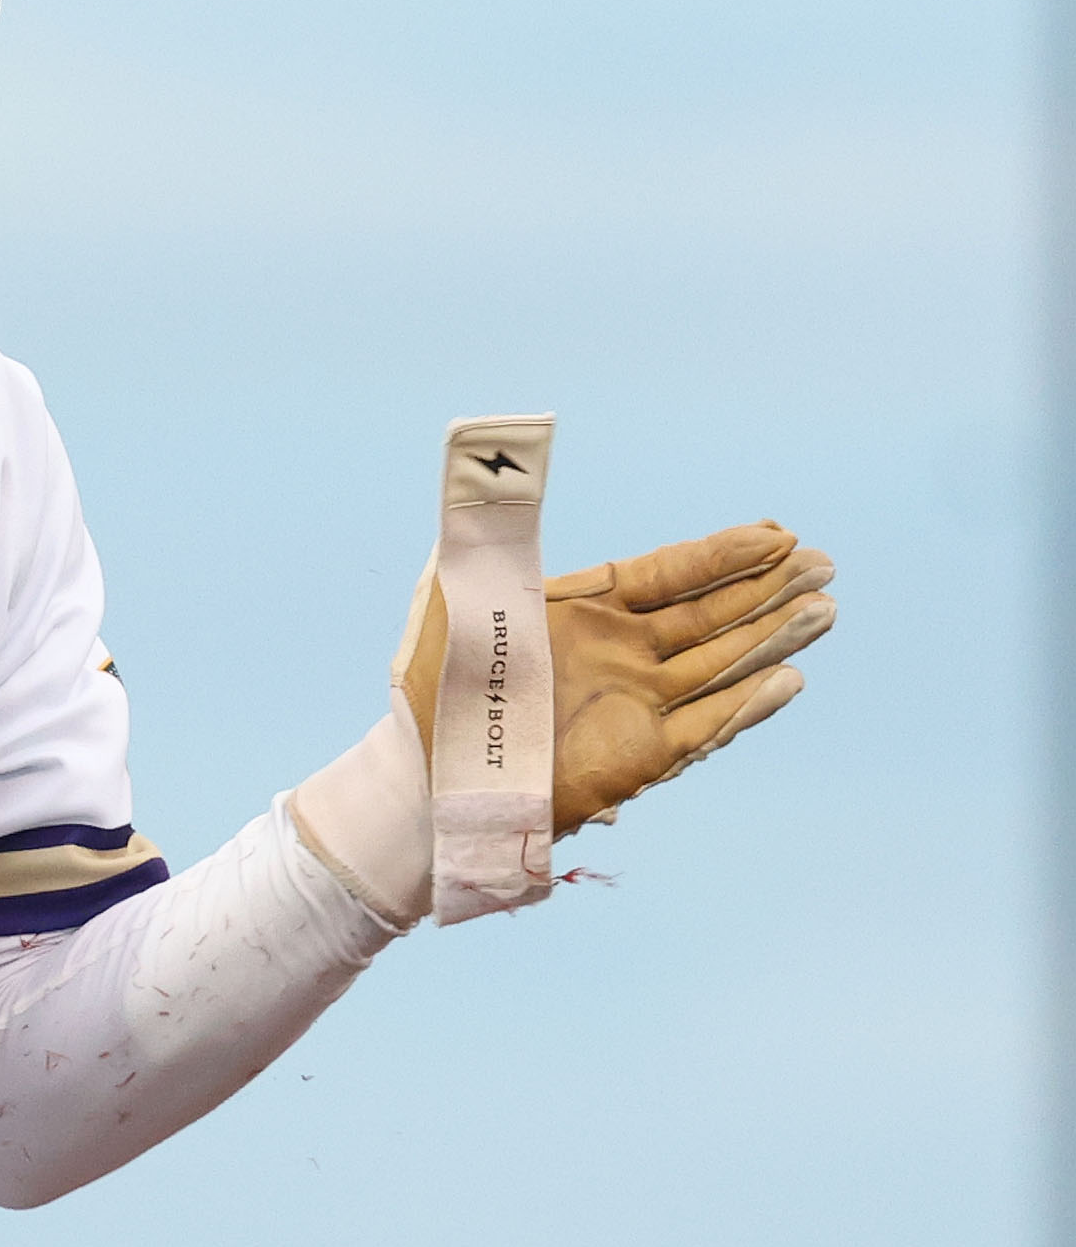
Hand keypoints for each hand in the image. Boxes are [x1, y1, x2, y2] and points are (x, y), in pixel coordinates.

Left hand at [402, 521, 834, 833]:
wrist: (424, 775)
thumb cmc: (430, 689)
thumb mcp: (451, 598)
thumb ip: (484, 538)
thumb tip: (495, 471)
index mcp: (583, 611)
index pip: (667, 574)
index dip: (720, 554)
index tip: (774, 531)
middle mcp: (619, 654)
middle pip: (709, 615)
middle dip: (766, 589)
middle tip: (822, 562)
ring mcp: (634, 704)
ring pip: (720, 665)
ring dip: (772, 638)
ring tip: (823, 609)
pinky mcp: (638, 757)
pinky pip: (705, 727)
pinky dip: (746, 705)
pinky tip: (789, 679)